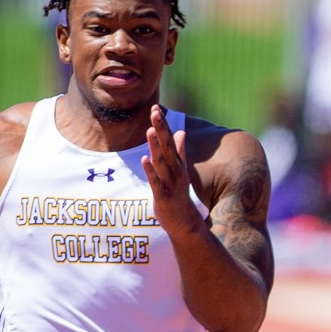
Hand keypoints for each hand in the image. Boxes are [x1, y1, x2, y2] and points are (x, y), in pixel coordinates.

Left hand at [142, 105, 203, 234]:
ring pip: (162, 162)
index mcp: (177, 164)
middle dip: (161, 129)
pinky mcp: (164, 196)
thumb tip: (181, 131)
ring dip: (156, 147)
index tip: (156, 108)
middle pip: (167, 147)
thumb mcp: (180, 170)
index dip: (163, 125)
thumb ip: (180, 151)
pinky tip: (145, 160)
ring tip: (149, 130)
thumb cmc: (179, 195)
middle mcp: (176, 171)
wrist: (185, 223)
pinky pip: (156, 183)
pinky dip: (151, 171)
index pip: (170, 140)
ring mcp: (170, 183)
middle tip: (155, 111)